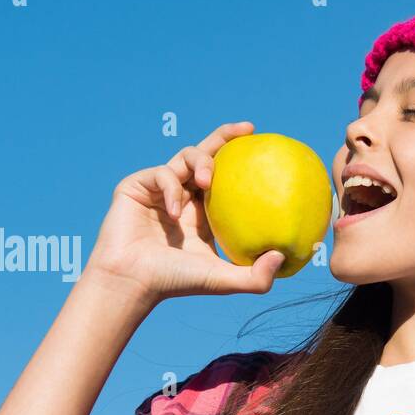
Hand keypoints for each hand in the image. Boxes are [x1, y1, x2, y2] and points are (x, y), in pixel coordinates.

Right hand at [83, 121, 285, 306]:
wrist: (131, 281)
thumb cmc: (174, 283)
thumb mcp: (221, 280)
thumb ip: (255, 277)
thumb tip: (283, 258)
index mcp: (204, 213)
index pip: (227, 179)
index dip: (242, 162)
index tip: (266, 149)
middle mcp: (184, 196)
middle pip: (206, 155)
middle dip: (226, 137)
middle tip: (247, 131)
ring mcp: (160, 189)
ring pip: (185, 156)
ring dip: (201, 163)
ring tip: (207, 181)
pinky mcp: (137, 186)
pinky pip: (161, 173)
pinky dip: (171, 188)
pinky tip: (176, 211)